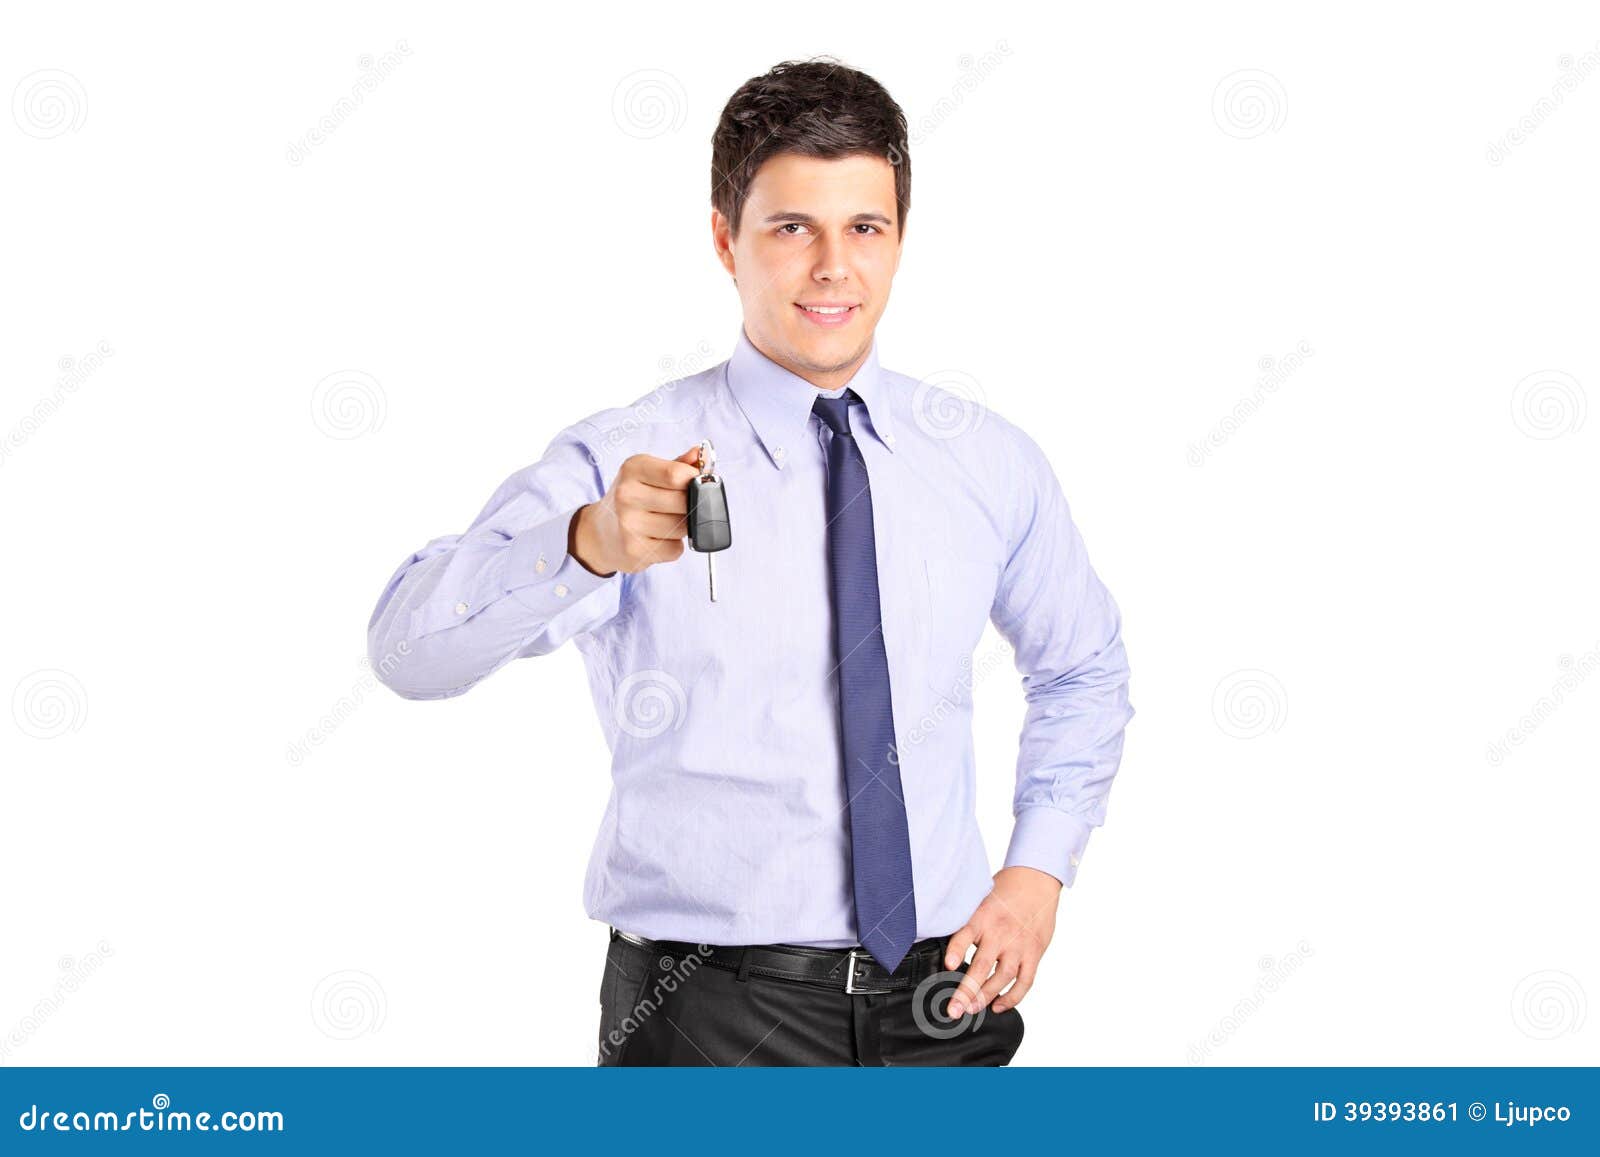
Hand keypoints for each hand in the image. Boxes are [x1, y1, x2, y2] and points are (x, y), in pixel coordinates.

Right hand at [571, 447, 702, 574]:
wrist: (600, 532)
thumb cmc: (632, 499)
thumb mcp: (648, 474)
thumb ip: (678, 464)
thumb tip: (701, 453)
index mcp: (633, 469)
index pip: (677, 474)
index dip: (695, 480)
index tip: (695, 483)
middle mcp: (627, 494)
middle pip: (684, 501)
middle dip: (691, 505)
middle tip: (679, 506)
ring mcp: (628, 524)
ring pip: (683, 527)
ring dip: (683, 527)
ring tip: (665, 522)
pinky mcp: (634, 550)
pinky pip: (675, 549)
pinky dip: (674, 546)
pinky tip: (658, 539)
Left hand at [943, 865, 1061, 1016]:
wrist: (1036, 881)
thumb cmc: (1003, 892)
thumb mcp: (979, 899)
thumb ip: (966, 922)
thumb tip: (942, 943)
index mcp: (983, 917)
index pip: (966, 934)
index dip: (957, 950)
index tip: (949, 964)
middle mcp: (1001, 932)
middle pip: (982, 965)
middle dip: (967, 990)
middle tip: (954, 1009)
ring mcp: (1019, 945)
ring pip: (1003, 977)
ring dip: (987, 997)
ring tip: (971, 1009)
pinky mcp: (1034, 953)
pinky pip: (1025, 981)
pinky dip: (1012, 997)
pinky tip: (999, 1006)